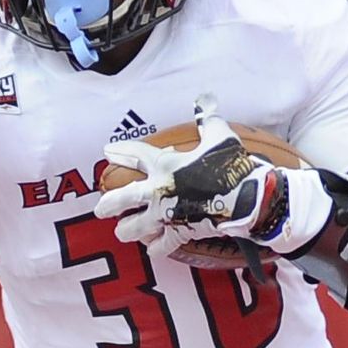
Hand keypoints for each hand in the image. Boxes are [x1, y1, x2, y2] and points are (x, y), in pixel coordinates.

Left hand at [95, 110, 281, 248]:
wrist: (247, 198)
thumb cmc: (231, 166)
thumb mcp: (220, 136)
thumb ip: (207, 118)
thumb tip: (205, 97)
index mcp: (165, 164)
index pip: (135, 154)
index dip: (120, 151)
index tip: (107, 151)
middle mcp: (158, 191)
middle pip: (122, 199)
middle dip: (108, 204)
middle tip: (100, 209)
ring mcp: (165, 215)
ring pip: (134, 228)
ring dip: (127, 230)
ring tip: (121, 231)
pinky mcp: (179, 233)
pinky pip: (161, 245)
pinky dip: (156, 248)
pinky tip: (151, 249)